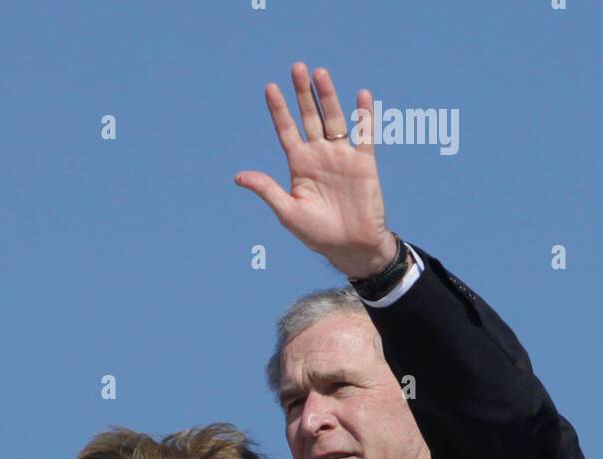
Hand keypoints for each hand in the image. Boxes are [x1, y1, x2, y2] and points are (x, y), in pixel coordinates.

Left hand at [235, 63, 395, 279]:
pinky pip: (364, 134)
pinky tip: (361, 95)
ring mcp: (342, 156)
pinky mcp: (364, 162)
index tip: (270, 88)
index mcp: (299, 166)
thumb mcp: (288, 212)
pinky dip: (364, 114)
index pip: (286, 131)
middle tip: (296, 68)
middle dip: (302, 94)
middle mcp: (319, 155)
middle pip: (310, 117)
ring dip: (327, 97)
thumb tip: (238, 177)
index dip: (279, 110)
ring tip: (320, 74)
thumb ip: (267, 190)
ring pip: (334, 119)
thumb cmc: (318, 233)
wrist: (351, 247)